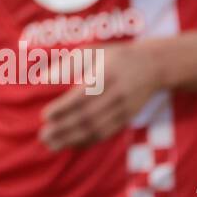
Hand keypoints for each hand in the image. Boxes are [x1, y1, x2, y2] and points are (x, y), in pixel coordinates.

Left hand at [39, 41, 163, 149]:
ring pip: (96, 129)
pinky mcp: (126, 119)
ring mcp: (123, 109)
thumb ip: (68, 65)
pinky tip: (71, 144)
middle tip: (43, 136)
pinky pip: (106, 134)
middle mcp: (116, 96)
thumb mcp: (92, 51)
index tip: (44, 116)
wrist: (153, 66)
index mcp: (105, 76)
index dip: (63, 108)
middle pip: (88, 117)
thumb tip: (43, 78)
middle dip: (64, 129)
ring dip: (72, 139)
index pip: (82, 97)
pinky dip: (87, 141)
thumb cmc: (114, 56)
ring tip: (51, 144)